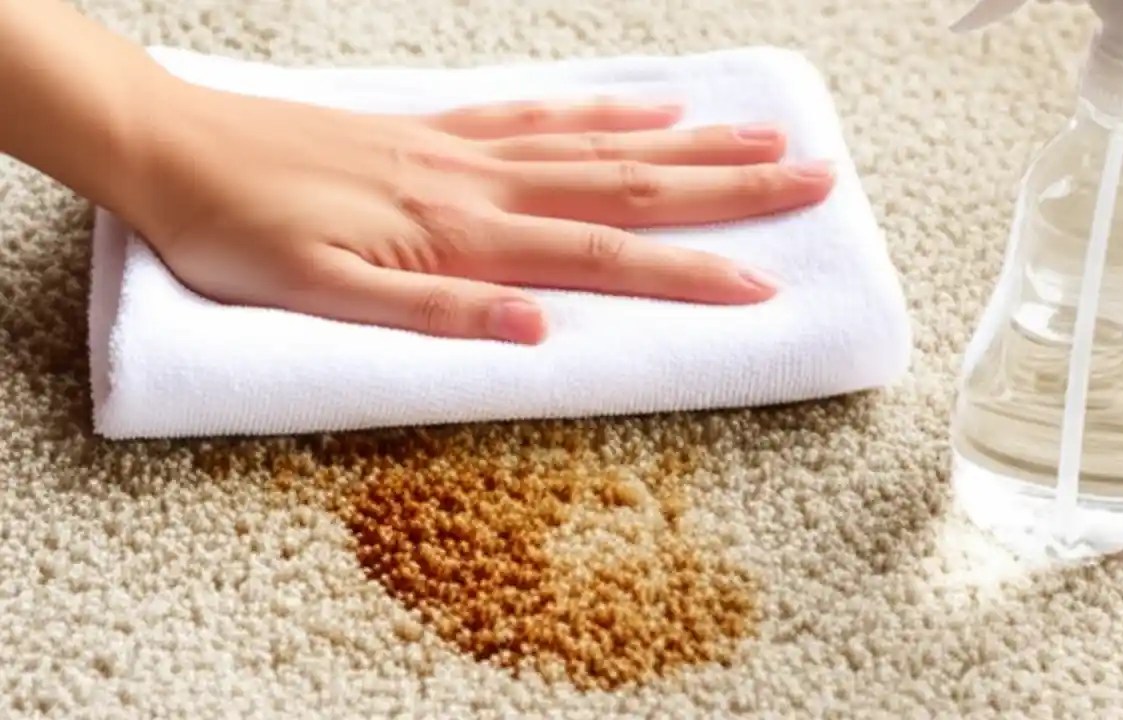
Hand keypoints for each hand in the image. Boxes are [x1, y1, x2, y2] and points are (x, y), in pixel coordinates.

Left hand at [128, 81, 834, 343]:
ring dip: (688, 144)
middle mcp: (481, 183)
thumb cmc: (242, 232)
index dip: (688, 271)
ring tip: (761, 136)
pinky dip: (602, 112)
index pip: (602, 254)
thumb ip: (435, 313)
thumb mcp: (323, 297)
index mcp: (461, 233)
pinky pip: (539, 114)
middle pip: (629, 186)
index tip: (764, 283)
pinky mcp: (440, 131)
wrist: (177, 150)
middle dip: (729, 188)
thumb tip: (539, 329)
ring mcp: (465, 150)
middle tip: (812, 180)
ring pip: (600, 145)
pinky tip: (646, 109)